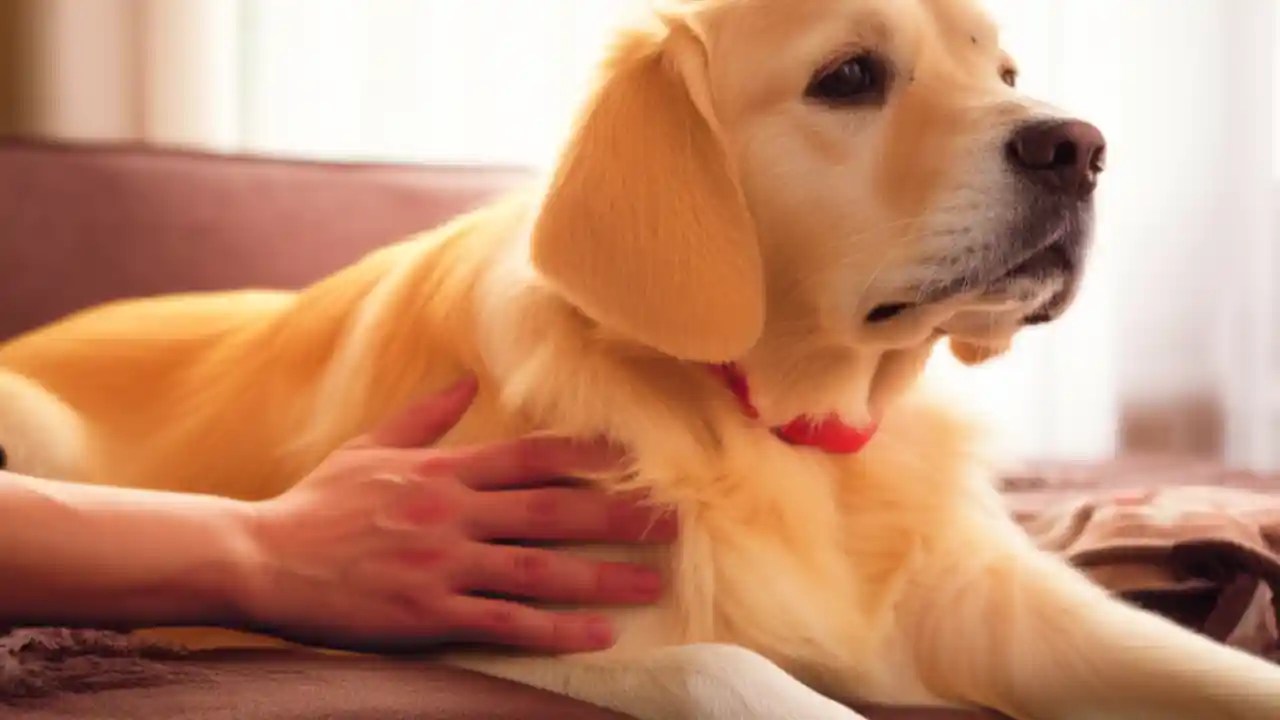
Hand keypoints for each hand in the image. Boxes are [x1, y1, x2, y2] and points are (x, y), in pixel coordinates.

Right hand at [237, 378, 674, 653]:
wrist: (261, 557)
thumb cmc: (318, 502)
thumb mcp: (369, 446)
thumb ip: (423, 416)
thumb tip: (465, 381)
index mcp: (440, 469)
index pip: (530, 456)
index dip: (589, 457)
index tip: (638, 459)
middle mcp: (450, 512)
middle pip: (550, 511)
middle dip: (616, 517)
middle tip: (673, 523)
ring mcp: (441, 564)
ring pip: (536, 569)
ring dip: (599, 577)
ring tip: (652, 585)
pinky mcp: (426, 612)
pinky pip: (502, 621)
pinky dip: (553, 629)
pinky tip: (597, 636)